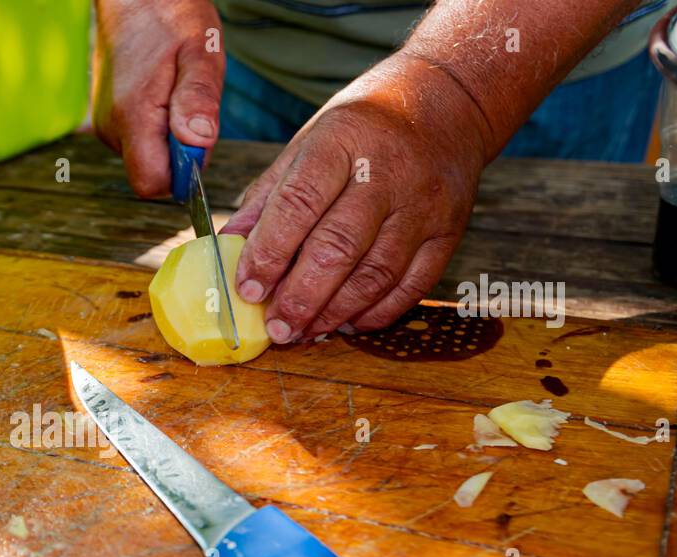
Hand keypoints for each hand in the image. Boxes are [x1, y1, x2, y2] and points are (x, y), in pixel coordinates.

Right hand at [93, 0, 224, 197]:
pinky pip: (138, 143)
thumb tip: (199, 142)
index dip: (181, 174)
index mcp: (131, 117)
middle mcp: (111, 128)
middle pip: (150, 174)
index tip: (195, 140)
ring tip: (174, 91)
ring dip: (168, 138)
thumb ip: (198, 98)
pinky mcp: (107, 121)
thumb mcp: (199, 53)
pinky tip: (160, 94)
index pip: (151, 183)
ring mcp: (105, 126)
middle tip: (188, 105)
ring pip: (145, 158)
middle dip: (178, 155)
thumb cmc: (172, 16)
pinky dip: (155, 128)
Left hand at [221, 52, 491, 341]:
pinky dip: (376, 313)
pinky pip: (411, 286)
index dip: (270, 252)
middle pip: (338, 248)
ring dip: (334, 313)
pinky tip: (346, 323)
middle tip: (276, 329)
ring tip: (303, 332)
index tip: (247, 290)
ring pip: (375, 275)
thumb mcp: (308, 143)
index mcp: (342, 142)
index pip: (299, 203)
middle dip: (301, 297)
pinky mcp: (448, 232)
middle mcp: (388, 173)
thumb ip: (269, 198)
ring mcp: (423, 205)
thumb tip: (227, 249)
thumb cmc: (362, 130)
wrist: (447, 103)